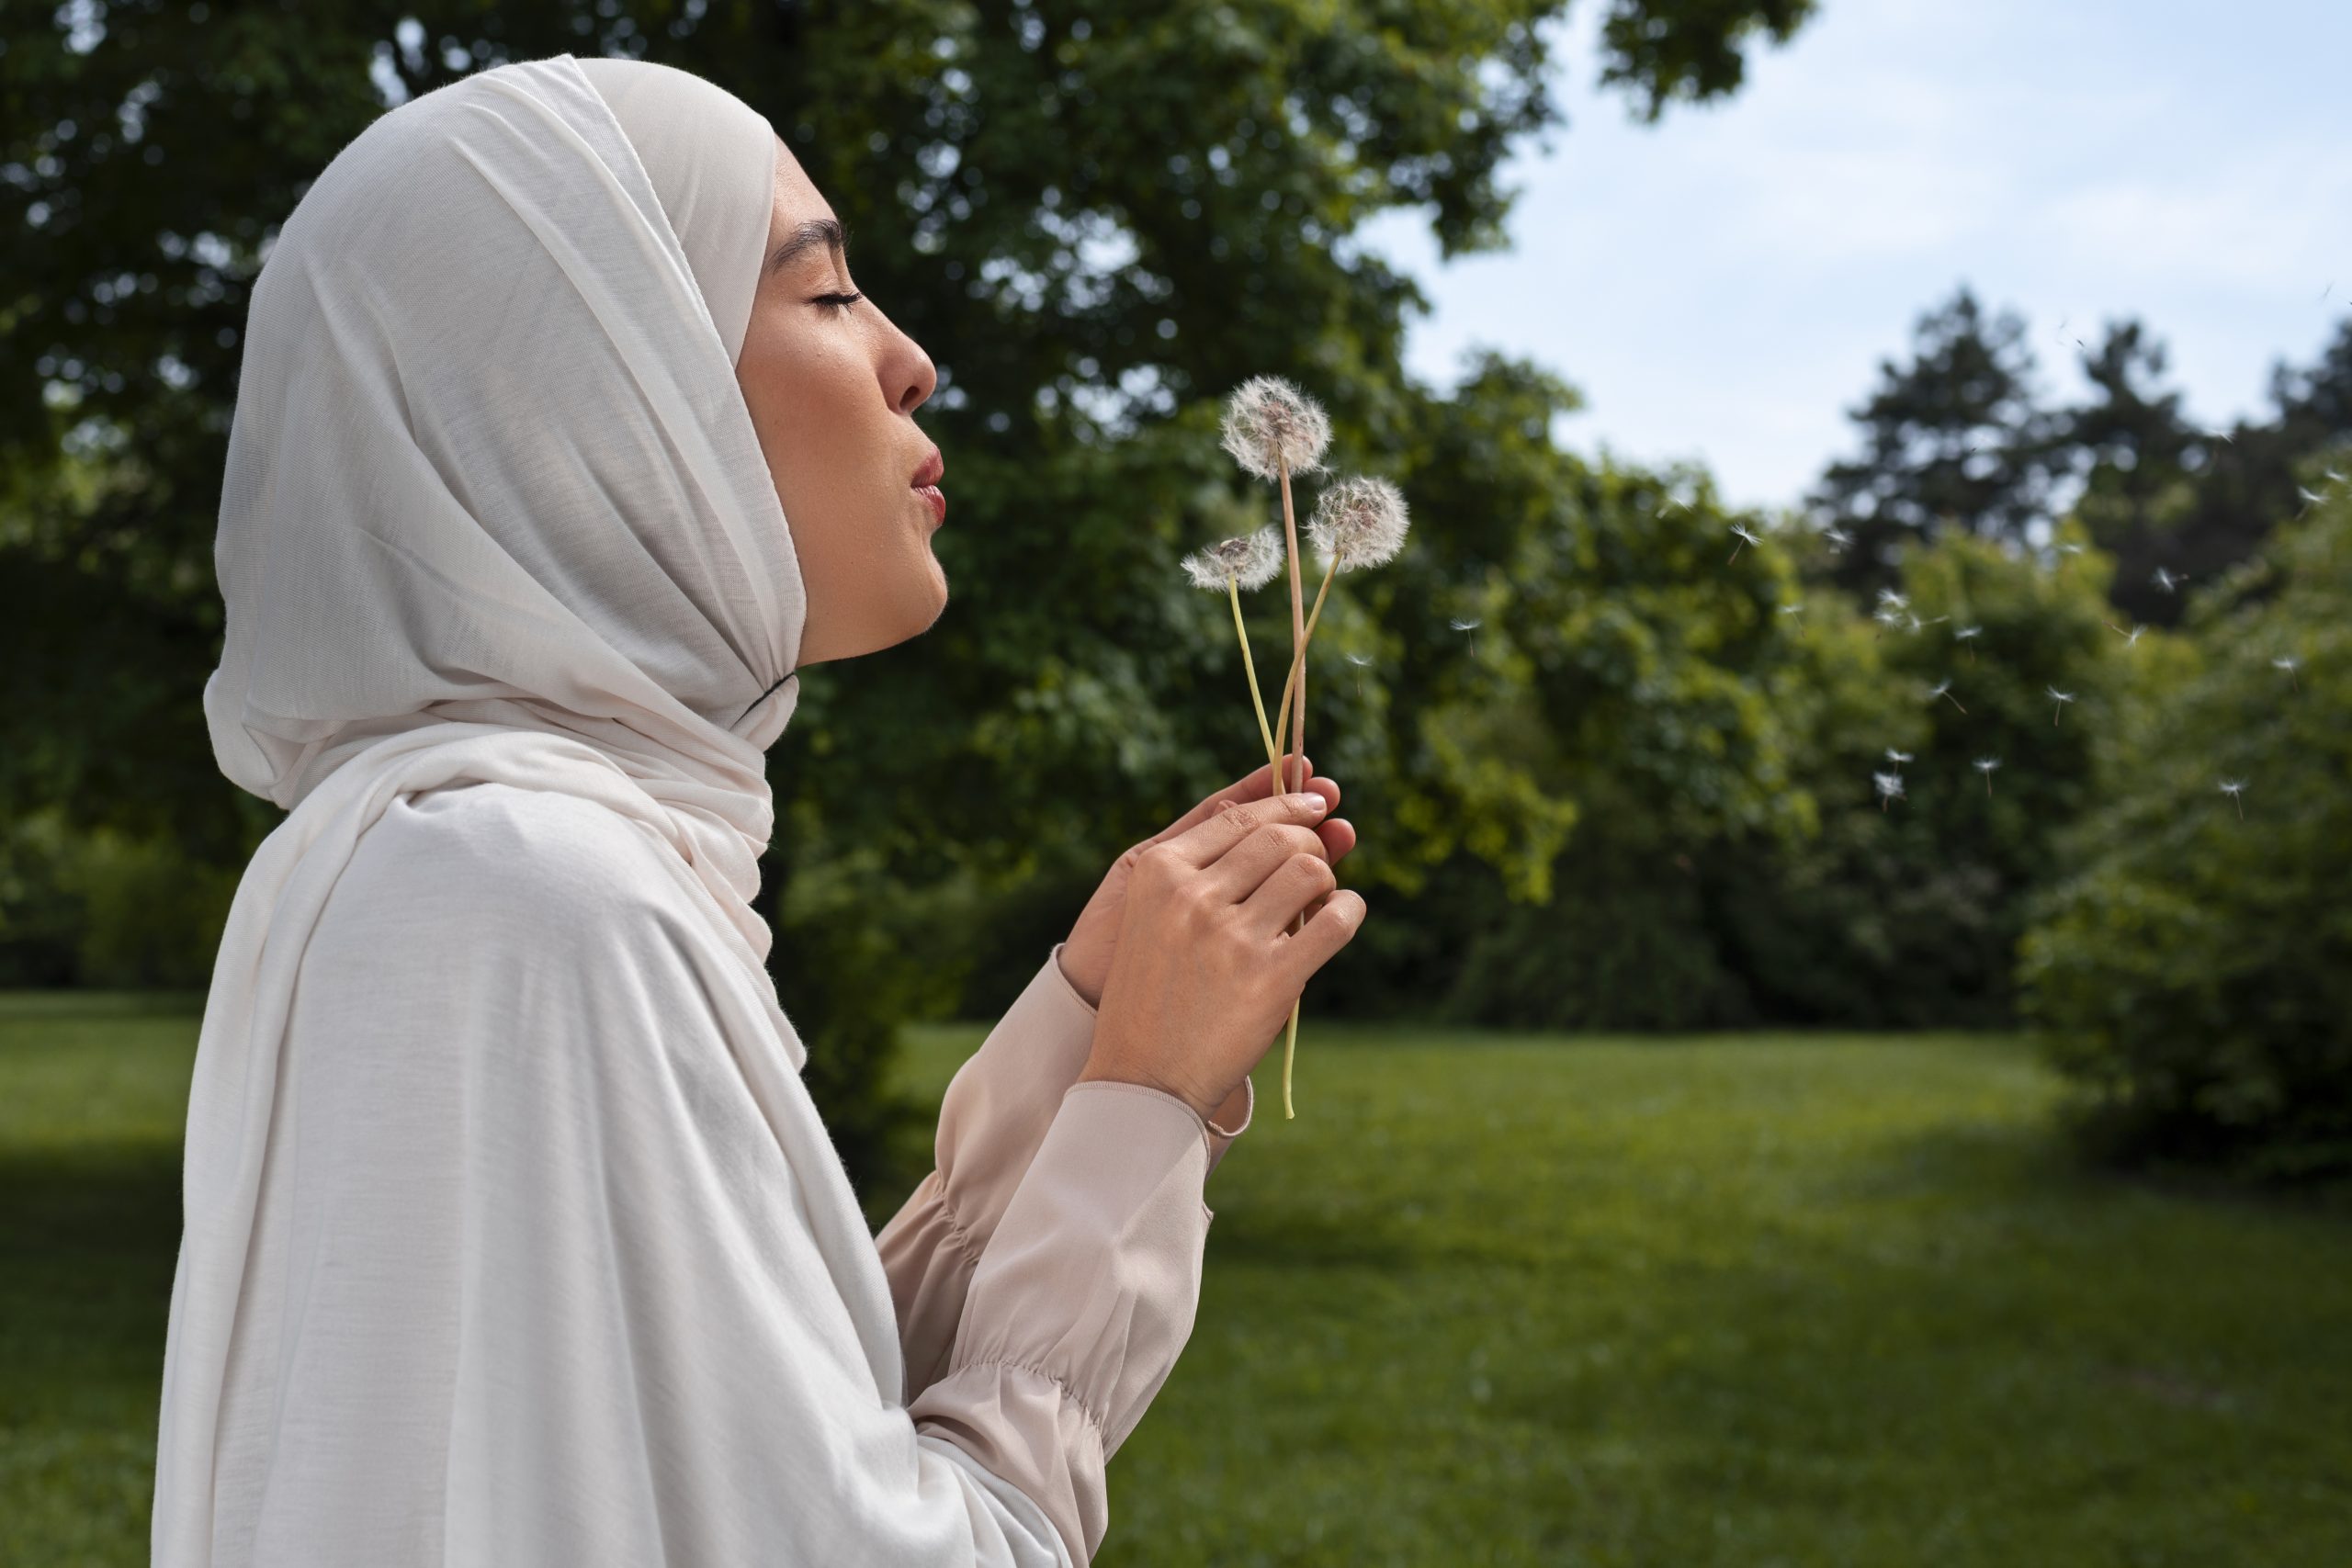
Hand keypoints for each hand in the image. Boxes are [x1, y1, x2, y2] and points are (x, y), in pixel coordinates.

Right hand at [1060, 756, 1353, 1010]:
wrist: (1145, 1077)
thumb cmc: (1156, 994)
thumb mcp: (1155, 918)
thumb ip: (1207, 871)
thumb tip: (1285, 821)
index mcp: (1158, 874)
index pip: (1237, 818)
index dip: (1285, 804)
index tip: (1314, 802)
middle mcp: (1192, 897)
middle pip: (1280, 839)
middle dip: (1309, 843)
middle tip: (1316, 861)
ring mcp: (1231, 937)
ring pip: (1310, 872)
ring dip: (1326, 879)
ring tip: (1319, 898)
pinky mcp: (1269, 977)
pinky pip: (1336, 920)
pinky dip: (1350, 910)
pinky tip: (1344, 915)